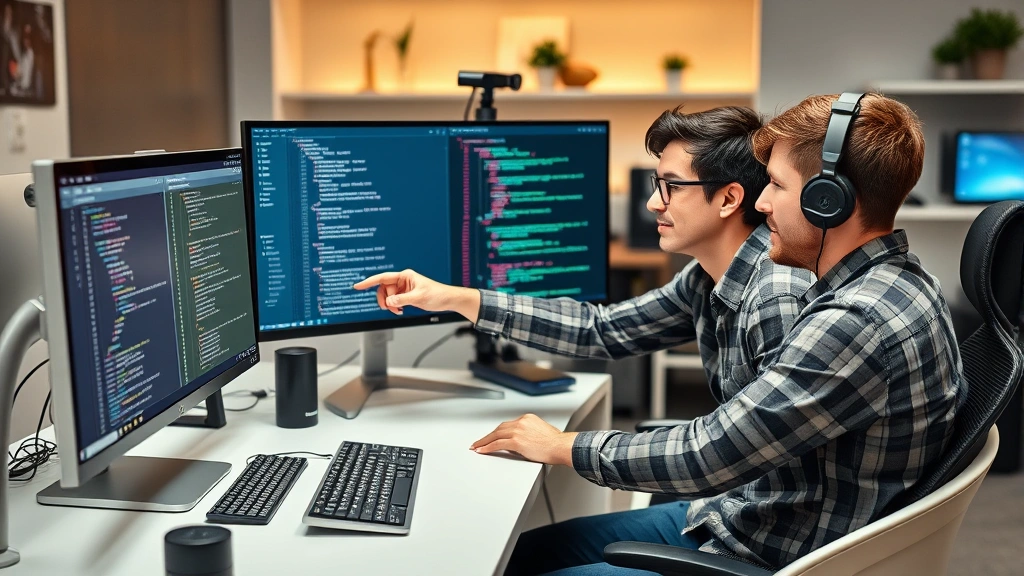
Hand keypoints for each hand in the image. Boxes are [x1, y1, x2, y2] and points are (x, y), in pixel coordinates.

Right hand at [353, 269, 479, 320]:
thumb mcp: (419, 298)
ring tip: (397, 311)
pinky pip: (394, 301)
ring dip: (390, 305)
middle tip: (389, 308)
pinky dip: (395, 307)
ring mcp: (404, 288)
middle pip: (383, 289)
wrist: (448, 300)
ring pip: (388, 296)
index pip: (382, 278)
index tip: (358, 286)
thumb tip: (389, 301)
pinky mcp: (406, 295)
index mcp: (405, 276)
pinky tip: (400, 311)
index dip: (369, 282)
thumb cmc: (437, 294)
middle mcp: (403, 281)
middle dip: (384, 299)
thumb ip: (402, 300)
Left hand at [471, 414, 577, 465]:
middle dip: (488, 436)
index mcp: (527, 418)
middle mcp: (521, 422)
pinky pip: (498, 444)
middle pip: (499, 428)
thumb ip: (529, 433)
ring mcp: (518, 431)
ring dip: (484, 441)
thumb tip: (521, 442)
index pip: (508, 425)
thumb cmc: (556, 443)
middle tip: (479, 442)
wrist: (561, 446)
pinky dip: (488, 447)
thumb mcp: (541, 431)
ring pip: (496, 435)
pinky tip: (482, 450)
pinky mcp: (517, 441)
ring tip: (477, 447)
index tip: (492, 436)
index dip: (498, 432)